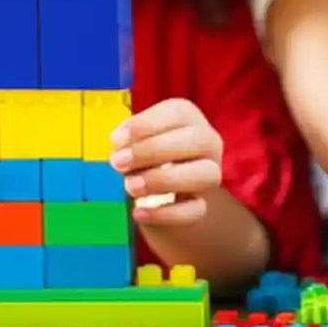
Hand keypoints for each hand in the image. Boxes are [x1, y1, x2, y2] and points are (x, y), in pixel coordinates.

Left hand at [110, 99, 222, 225]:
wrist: (158, 196)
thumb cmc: (143, 158)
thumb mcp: (134, 142)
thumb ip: (128, 140)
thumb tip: (120, 145)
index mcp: (189, 118)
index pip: (179, 113)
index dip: (146, 125)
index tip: (117, 140)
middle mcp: (207, 143)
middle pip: (199, 140)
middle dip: (154, 150)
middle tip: (118, 163)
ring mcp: (210, 175)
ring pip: (206, 174)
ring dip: (164, 180)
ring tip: (130, 187)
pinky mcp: (204, 206)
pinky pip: (195, 211)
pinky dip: (165, 214)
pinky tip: (138, 213)